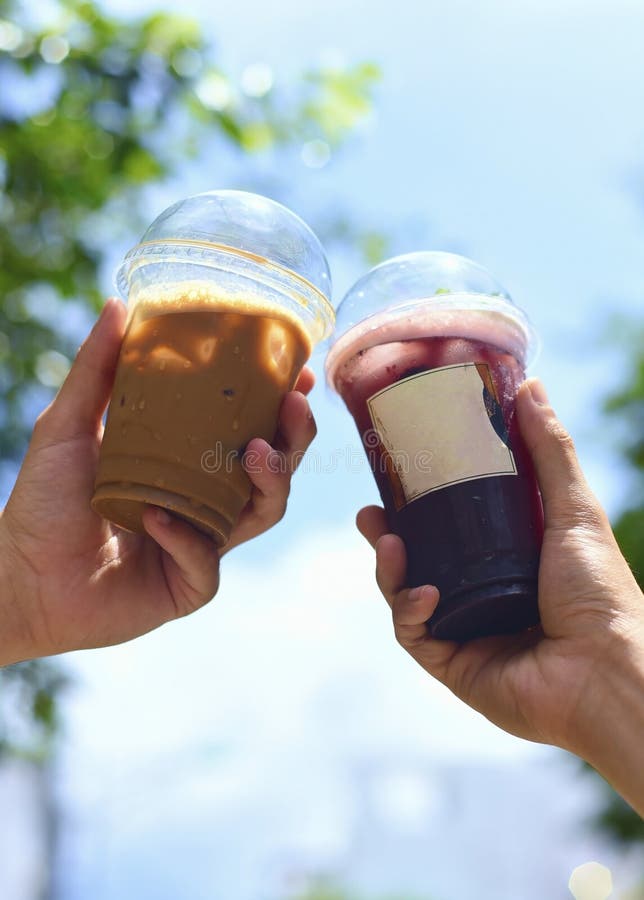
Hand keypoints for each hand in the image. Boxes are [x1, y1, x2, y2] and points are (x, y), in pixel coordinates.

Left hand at [0, 299, 316, 665]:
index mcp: (189, 464)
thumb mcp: (68, 426)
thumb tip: (118, 304)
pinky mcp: (188, 585)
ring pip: (261, 514)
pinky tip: (157, 518)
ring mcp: (202, 544)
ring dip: (269, 481)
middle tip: (293, 406)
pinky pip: (206, 561)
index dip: (279, 405)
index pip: (249, 430)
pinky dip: (186, 538)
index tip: (297, 373)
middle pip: (273, 471)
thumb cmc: (43, 501)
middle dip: (294, 440)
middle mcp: (205, 503)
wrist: (18, 577)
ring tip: (256, 451)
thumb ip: (95, 370)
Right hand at [357, 379, 643, 763]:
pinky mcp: (453, 664)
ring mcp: (464, 630)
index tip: (393, 475)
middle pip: (418, 560)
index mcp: (505, 558)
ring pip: (406, 595)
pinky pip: (415, 634)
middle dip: (387, 538)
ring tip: (388, 542)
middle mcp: (481, 593)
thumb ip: (550, 450)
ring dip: (389, 569)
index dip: (417, 504)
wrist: (607, 671)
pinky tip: (423, 593)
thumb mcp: (572, 508)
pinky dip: (411, 611)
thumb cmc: (600, 593)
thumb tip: (531, 386)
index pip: (449, 527)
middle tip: (370, 514)